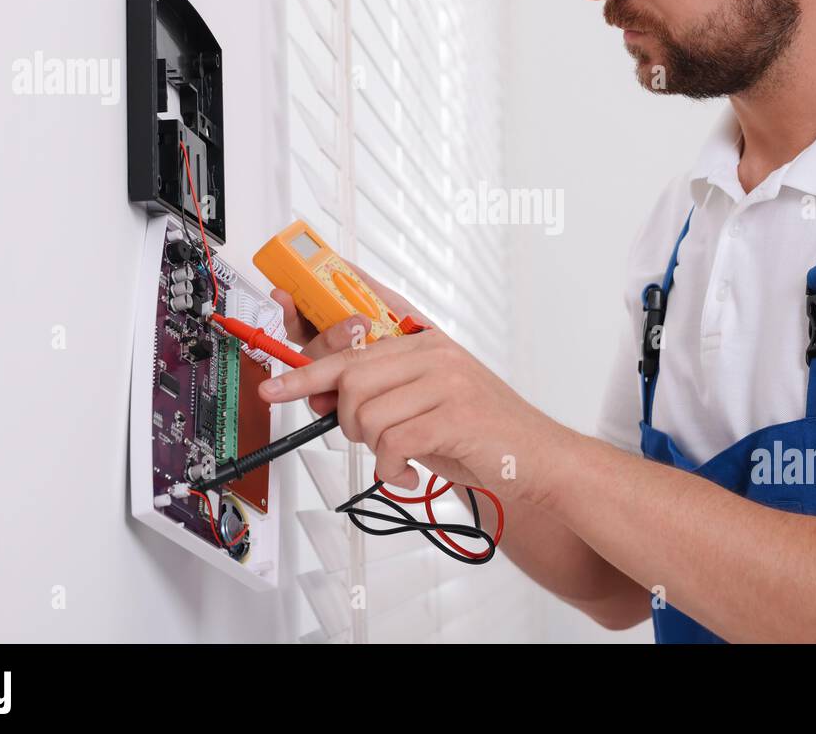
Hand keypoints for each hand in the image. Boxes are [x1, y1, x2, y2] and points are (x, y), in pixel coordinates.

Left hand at [261, 267, 569, 505]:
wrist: (541, 459)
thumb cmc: (481, 434)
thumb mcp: (426, 404)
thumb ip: (381, 393)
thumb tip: (320, 396)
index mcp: (425, 341)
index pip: (350, 346)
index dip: (306, 366)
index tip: (274, 385)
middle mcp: (435, 353)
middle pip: (350, 378)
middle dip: (343, 419)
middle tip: (366, 441)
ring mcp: (446, 381)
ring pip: (365, 413)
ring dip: (372, 448)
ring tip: (398, 457)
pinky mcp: (454, 415)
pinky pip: (391, 443)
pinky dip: (390, 469)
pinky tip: (407, 474)